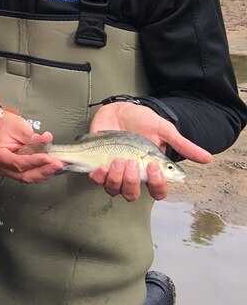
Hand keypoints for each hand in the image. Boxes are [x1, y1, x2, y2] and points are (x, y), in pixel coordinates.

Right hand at [0, 111, 65, 183]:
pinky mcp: (19, 170)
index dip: (33, 161)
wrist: (1, 126)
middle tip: (57, 163)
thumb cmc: (6, 125)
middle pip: (24, 175)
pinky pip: (32, 174)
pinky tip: (53, 165)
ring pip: (30, 177)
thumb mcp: (19, 128)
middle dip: (43, 171)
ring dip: (46, 172)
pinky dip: (44, 170)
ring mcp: (10, 170)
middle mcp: (2, 166)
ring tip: (58, 164)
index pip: (17, 162)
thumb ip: (33, 137)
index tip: (47, 157)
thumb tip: (47, 139)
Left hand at [88, 101, 211, 200]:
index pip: (158, 191)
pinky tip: (100, 167)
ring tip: (117, 160)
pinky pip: (97, 179)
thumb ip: (183, 145)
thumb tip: (207, 158)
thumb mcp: (164, 130)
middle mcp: (133, 176)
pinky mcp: (97, 165)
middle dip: (132, 181)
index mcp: (151, 172)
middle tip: (132, 163)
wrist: (119, 109)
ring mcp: (114, 172)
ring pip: (114, 189)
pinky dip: (98, 176)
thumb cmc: (142, 121)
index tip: (154, 166)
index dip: (157, 185)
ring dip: (116, 178)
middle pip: (132, 194)